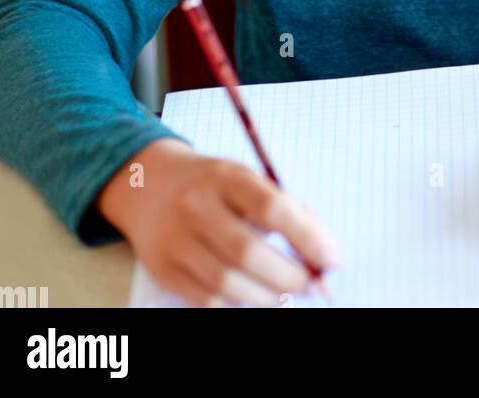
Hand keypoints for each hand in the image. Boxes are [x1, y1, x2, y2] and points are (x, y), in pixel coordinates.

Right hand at [98, 139, 340, 306]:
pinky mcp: (163, 269)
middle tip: (314, 285)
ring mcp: (175, 240)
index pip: (271, 207)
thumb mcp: (245, 177)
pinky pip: (207, 300)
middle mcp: (196, 206)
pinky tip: (254, 296)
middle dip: (290, 276)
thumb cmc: (212, 183)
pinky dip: (237, 304)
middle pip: (248, 252)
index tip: (332, 258)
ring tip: (288, 294)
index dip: (307, 236)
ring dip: (268, 296)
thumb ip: (283, 206)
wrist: (146, 183)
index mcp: (225, 175)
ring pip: (228, 283)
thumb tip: (321, 249)